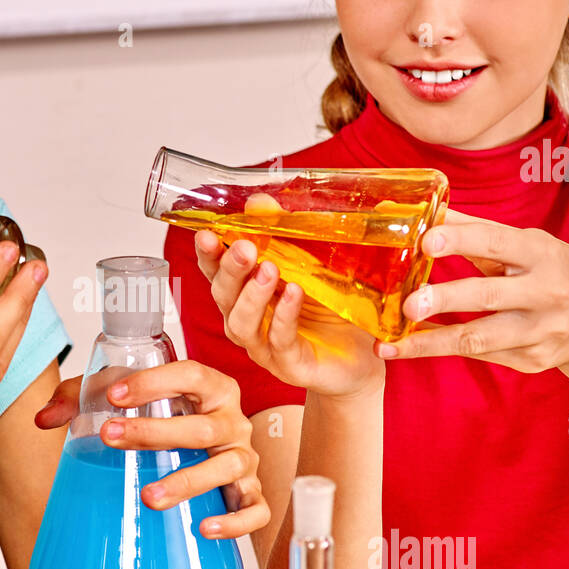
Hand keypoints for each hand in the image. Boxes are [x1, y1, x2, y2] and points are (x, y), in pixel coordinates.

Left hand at [36, 361, 269, 538]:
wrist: (201, 453)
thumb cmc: (165, 419)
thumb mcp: (125, 402)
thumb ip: (82, 400)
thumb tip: (42, 419)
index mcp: (210, 389)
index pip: (190, 374)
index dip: (153, 383)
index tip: (112, 395)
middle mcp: (233, 420)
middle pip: (202, 425)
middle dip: (155, 432)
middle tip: (110, 437)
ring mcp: (245, 459)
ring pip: (228, 467)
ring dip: (188, 482)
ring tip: (147, 497)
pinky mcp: (252, 494)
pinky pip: (256, 510)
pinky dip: (236, 521)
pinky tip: (204, 528)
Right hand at [194, 230, 384, 398]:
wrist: (363, 358)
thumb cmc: (333, 311)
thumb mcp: (313, 265)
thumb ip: (285, 234)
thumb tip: (259, 201)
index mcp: (248, 294)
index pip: (217, 273)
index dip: (208, 254)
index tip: (206, 233)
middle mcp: (249, 321)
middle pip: (223, 297)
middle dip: (229, 270)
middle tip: (245, 248)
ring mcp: (266, 348)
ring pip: (241, 324)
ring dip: (252, 295)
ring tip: (268, 269)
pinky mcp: (290, 367)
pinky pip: (279, 342)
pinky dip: (284, 316)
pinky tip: (293, 294)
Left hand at [375, 208, 568, 374]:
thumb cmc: (550, 272)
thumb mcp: (526, 245)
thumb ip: (476, 231)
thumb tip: (424, 211)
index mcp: (540, 254)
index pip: (497, 243)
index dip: (461, 240)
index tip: (426, 241)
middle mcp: (545, 293)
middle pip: (488, 296)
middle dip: (445, 300)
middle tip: (408, 304)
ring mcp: (539, 331)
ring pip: (479, 338)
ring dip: (431, 342)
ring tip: (392, 343)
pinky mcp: (530, 359)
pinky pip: (478, 355)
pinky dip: (440, 350)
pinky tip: (408, 346)